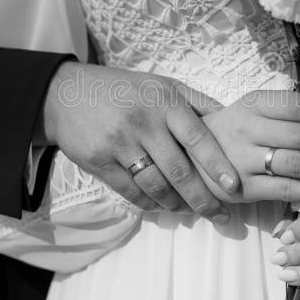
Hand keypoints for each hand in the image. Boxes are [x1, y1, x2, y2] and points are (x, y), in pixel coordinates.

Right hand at [37, 62, 238, 223]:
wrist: (66, 94)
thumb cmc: (124, 89)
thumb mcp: (162, 84)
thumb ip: (196, 101)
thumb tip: (229, 119)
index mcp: (164, 102)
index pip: (197, 137)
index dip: (216, 164)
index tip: (233, 186)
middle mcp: (143, 123)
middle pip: (178, 170)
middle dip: (202, 198)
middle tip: (220, 215)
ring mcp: (119, 144)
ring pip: (155, 185)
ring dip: (176, 204)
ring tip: (191, 211)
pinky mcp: (99, 161)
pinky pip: (130, 191)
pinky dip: (149, 203)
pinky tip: (162, 207)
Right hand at [201, 90, 299, 202]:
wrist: (189, 155)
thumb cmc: (235, 131)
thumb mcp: (256, 111)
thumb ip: (292, 112)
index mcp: (252, 103)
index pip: (299, 106)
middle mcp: (246, 128)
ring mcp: (242, 159)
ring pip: (298, 164)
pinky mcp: (242, 188)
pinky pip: (286, 189)